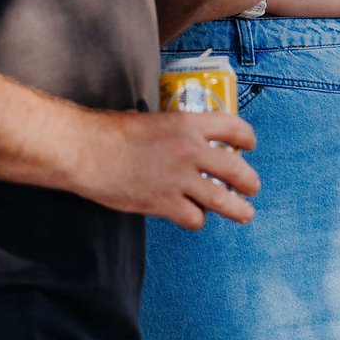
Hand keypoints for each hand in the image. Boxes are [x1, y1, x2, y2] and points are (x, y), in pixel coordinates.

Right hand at [71, 109, 260, 229]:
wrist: (87, 151)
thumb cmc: (111, 132)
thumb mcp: (153, 119)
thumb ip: (176, 131)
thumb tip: (186, 139)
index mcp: (188, 123)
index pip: (233, 127)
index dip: (247, 138)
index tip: (249, 146)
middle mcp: (190, 150)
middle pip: (237, 169)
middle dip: (250, 182)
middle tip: (252, 188)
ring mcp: (179, 179)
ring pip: (224, 200)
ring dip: (238, 210)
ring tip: (244, 214)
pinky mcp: (164, 203)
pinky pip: (195, 218)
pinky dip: (196, 220)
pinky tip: (193, 217)